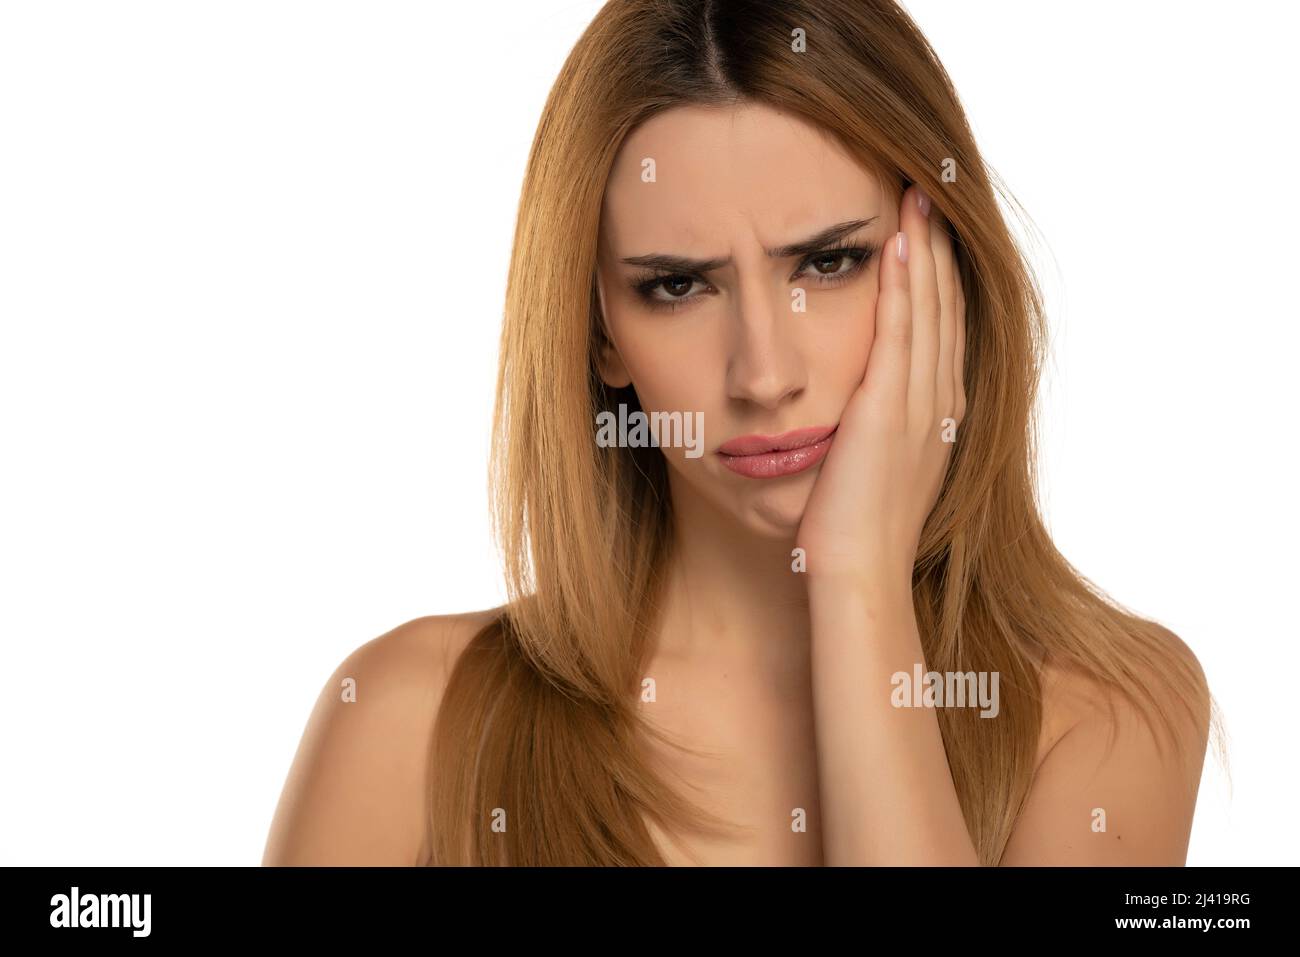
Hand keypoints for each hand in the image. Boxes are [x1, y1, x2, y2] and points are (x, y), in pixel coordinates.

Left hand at [797, 184, 966, 586]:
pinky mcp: (890, 410)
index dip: (940, 279)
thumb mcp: (873, 472)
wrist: (858, 574)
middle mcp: (939, 403)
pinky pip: (902, 334)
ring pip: (931, 311)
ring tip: (917, 200)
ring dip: (925, 253)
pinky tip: (897, 246)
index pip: (943, 330)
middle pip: (947, 309)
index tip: (927, 235)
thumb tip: (853, 411)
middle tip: (929, 196)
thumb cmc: (852, 533)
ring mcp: (919, 405)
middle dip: (939, 251)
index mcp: (937, 417)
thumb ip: (873, 433)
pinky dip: (904, 288)